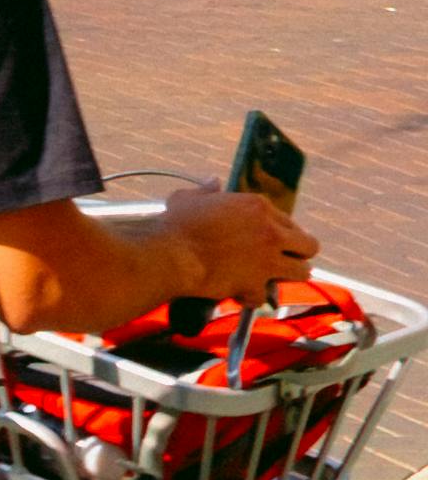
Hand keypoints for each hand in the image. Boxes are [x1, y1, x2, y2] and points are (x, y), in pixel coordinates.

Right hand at [161, 184, 326, 302]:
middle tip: (283, 259)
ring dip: (288, 276)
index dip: (281, 232)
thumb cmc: (176, 224)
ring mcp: (267, 259)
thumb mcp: (188, 198)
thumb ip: (206, 190)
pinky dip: (252, 297)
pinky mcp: (256, 283)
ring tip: (273, 279)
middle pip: (309, 245)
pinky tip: (240, 294)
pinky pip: (265, 296)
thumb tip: (213, 182)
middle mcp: (270, 231)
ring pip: (302, 271)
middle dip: (299, 253)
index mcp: (257, 206)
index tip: (272, 240)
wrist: (170, 254)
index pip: (288, 221)